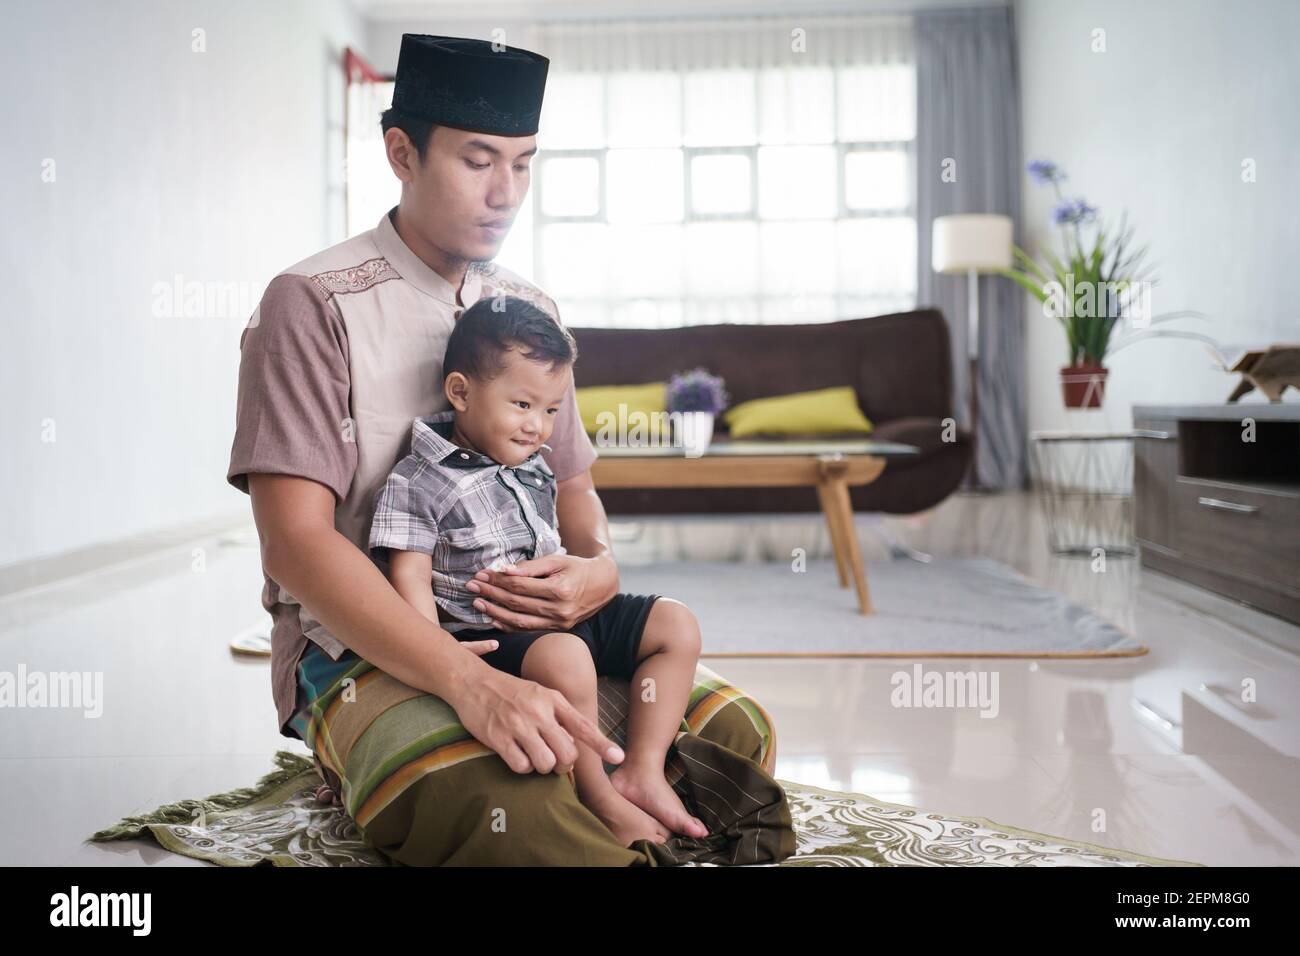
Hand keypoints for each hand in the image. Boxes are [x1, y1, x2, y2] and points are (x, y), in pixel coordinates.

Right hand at [451, 665, 625, 774]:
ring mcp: (518, 725)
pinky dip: (523, 767)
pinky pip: (522, 766)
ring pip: (546, 764)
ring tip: (534, 756)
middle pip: (567, 754)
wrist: (474, 682)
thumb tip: (576, 744)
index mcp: (553, 700)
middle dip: (563, 764)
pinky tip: (517, 756)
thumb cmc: (512, 692)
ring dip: (542, 767)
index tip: (618, 758)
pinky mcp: (498, 738)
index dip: (602, 744)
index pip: (582, 726)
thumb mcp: (541, 694)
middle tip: (554, 760)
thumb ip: (559, 716)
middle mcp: (539, 712)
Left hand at [464, 551, 617, 631]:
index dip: (498, 580)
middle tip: (472, 586)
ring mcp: (558, 623)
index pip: (520, 586)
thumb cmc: (577, 568)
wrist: (602, 584)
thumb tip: (503, 570)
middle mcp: (559, 610)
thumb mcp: (556, 560)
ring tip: (478, 603)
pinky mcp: (557, 630)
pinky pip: (528, 630)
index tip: (481, 574)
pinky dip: (509, 626)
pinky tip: (494, 619)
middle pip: (517, 603)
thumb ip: (530, 567)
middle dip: (491, 594)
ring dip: (495, 612)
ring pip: (519, 620)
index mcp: (559, 590)